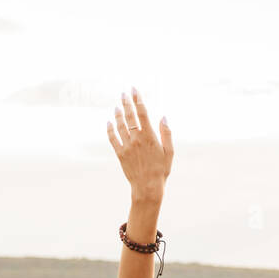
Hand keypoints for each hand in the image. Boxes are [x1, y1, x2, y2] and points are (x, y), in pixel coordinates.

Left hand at [107, 88, 172, 204]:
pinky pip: (112, 138)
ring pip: (120, 125)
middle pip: (130, 116)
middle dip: (127, 103)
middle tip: (124, 93)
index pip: (143, 114)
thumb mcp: (169, 152)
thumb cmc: (161, 170)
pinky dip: (110, 129)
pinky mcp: (120, 153)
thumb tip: (164, 117)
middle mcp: (137, 139)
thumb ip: (167, 133)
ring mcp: (127, 146)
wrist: (148, 186)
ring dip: (118, 114)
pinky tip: (109, 122)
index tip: (135, 90)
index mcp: (150, 137)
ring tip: (117, 106)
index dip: (138, 100)